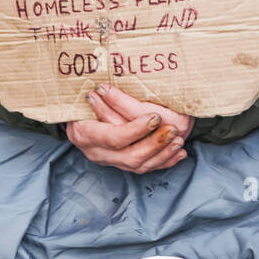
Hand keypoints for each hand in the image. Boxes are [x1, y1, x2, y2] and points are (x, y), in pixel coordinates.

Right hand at [64, 83, 194, 173]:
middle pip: (130, 156)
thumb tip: (112, 89)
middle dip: (154, 143)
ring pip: (139, 166)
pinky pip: (146, 169)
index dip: (136, 129)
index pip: (114, 138)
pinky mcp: (122, 165)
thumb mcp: (91, 94)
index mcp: (83, 133)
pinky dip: (164, 162)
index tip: (155, 117)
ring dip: (162, 154)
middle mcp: (95, 152)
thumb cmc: (88, 96)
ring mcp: (109, 161)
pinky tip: (180, 154)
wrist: (79, 113)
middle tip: (174, 129)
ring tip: (178, 140)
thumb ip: (105, 96)